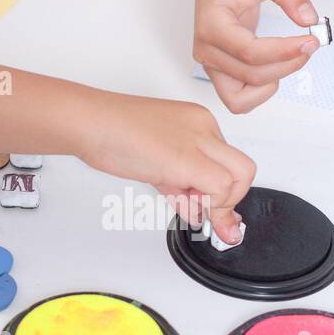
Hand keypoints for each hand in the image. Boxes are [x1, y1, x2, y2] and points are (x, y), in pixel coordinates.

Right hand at [82, 95, 254, 243]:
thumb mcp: (155, 162)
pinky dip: (208, 206)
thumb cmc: (110, 134)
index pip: (225, 161)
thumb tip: (198, 212)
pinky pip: (219, 188)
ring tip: (184, 203)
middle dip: (229, 200)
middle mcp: (204, 127)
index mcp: (197, 122)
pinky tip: (180, 203)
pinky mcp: (188, 159)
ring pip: (240, 178)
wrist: (90, 122)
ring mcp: (199, 141)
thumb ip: (180, 187)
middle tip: (205, 212)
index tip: (195, 200)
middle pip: (242, 169)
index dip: (214, 188)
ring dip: (219, 204)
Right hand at [193, 0, 319, 112]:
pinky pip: (238, 102)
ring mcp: (210, 66)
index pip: (249, 52)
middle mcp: (206, 50)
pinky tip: (274, 66)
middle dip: (287, 64)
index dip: (284, 52)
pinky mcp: (219, 74)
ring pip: (243, 97)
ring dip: (274, 80)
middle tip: (311, 43)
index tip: (311, 40)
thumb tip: (309, 19)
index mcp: (210, 25)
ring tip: (290, 55)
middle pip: (252, 75)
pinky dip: (260, 92)